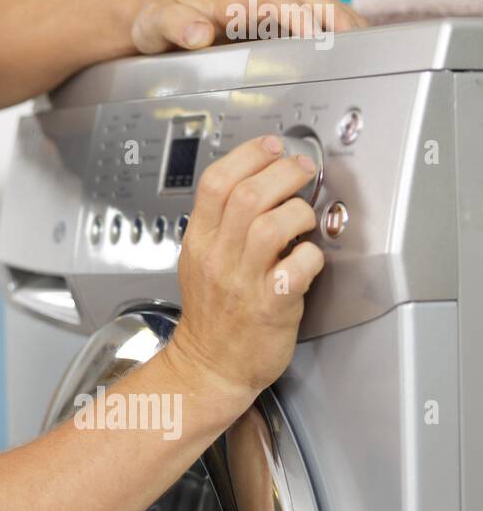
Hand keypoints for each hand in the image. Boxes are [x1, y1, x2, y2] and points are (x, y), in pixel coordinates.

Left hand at [131, 0, 367, 55]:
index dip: (300, 17)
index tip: (318, 35)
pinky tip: (354, 50)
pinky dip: (337, 29)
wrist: (157, 16)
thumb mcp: (157, 24)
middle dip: (339, 17)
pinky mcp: (276, 21)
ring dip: (346, 22)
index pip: (276, 2)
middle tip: (365, 42)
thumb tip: (197, 33)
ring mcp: (270, 9)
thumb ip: (175, 25)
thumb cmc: (159, 18)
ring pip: (318, 7)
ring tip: (373, 47)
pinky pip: (314, 19)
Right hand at [163, 134, 324, 404]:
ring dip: (298, 212)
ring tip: (305, 216)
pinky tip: (308, 257)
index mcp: (198, 241)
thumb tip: (257, 185)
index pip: (215, 182)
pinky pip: (299, 266)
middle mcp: (218, 257)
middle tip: (300, 170)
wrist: (210, 365)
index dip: (248, 155)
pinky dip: (311, 255)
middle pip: (247, 195)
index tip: (271, 146)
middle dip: (282, 173)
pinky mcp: (271, 305)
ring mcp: (243, 281)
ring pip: (273, 225)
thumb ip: (221, 225)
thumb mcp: (199, 261)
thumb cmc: (211, 315)